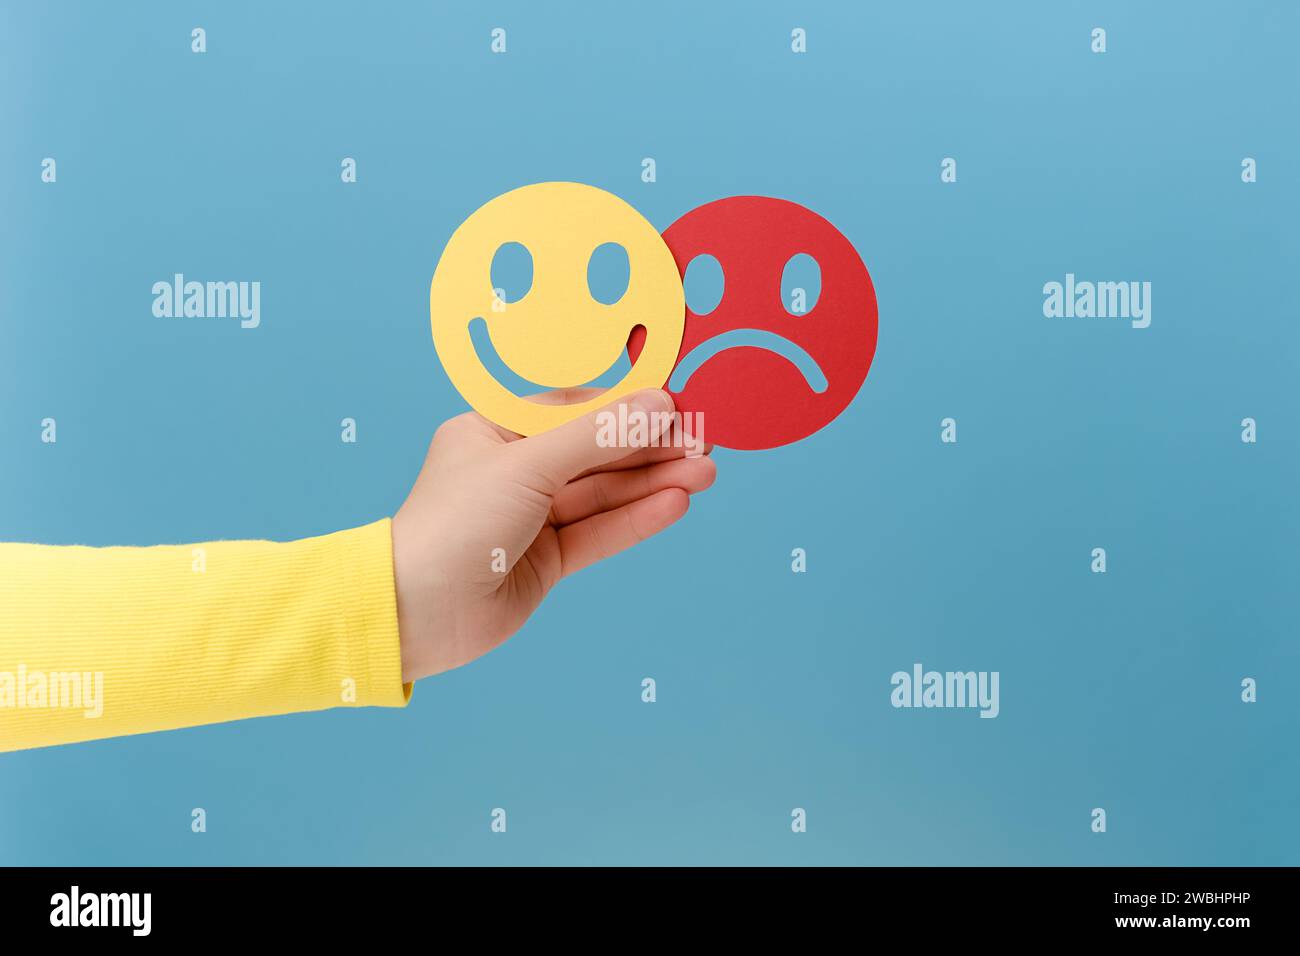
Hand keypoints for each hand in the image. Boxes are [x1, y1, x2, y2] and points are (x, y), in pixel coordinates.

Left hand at [391, 388, 715, 681]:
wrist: (416, 612)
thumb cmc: (453, 524)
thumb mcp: (527, 467)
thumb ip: (596, 437)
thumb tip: (657, 405)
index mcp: (494, 430)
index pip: (574, 408)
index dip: (626, 407)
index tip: (678, 406)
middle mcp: (514, 469)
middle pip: (596, 450)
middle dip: (650, 447)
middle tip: (705, 442)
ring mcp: (531, 516)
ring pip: (604, 492)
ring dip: (654, 482)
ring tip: (705, 472)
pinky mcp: (546, 559)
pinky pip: (599, 531)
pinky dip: (637, 518)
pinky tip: (675, 503)